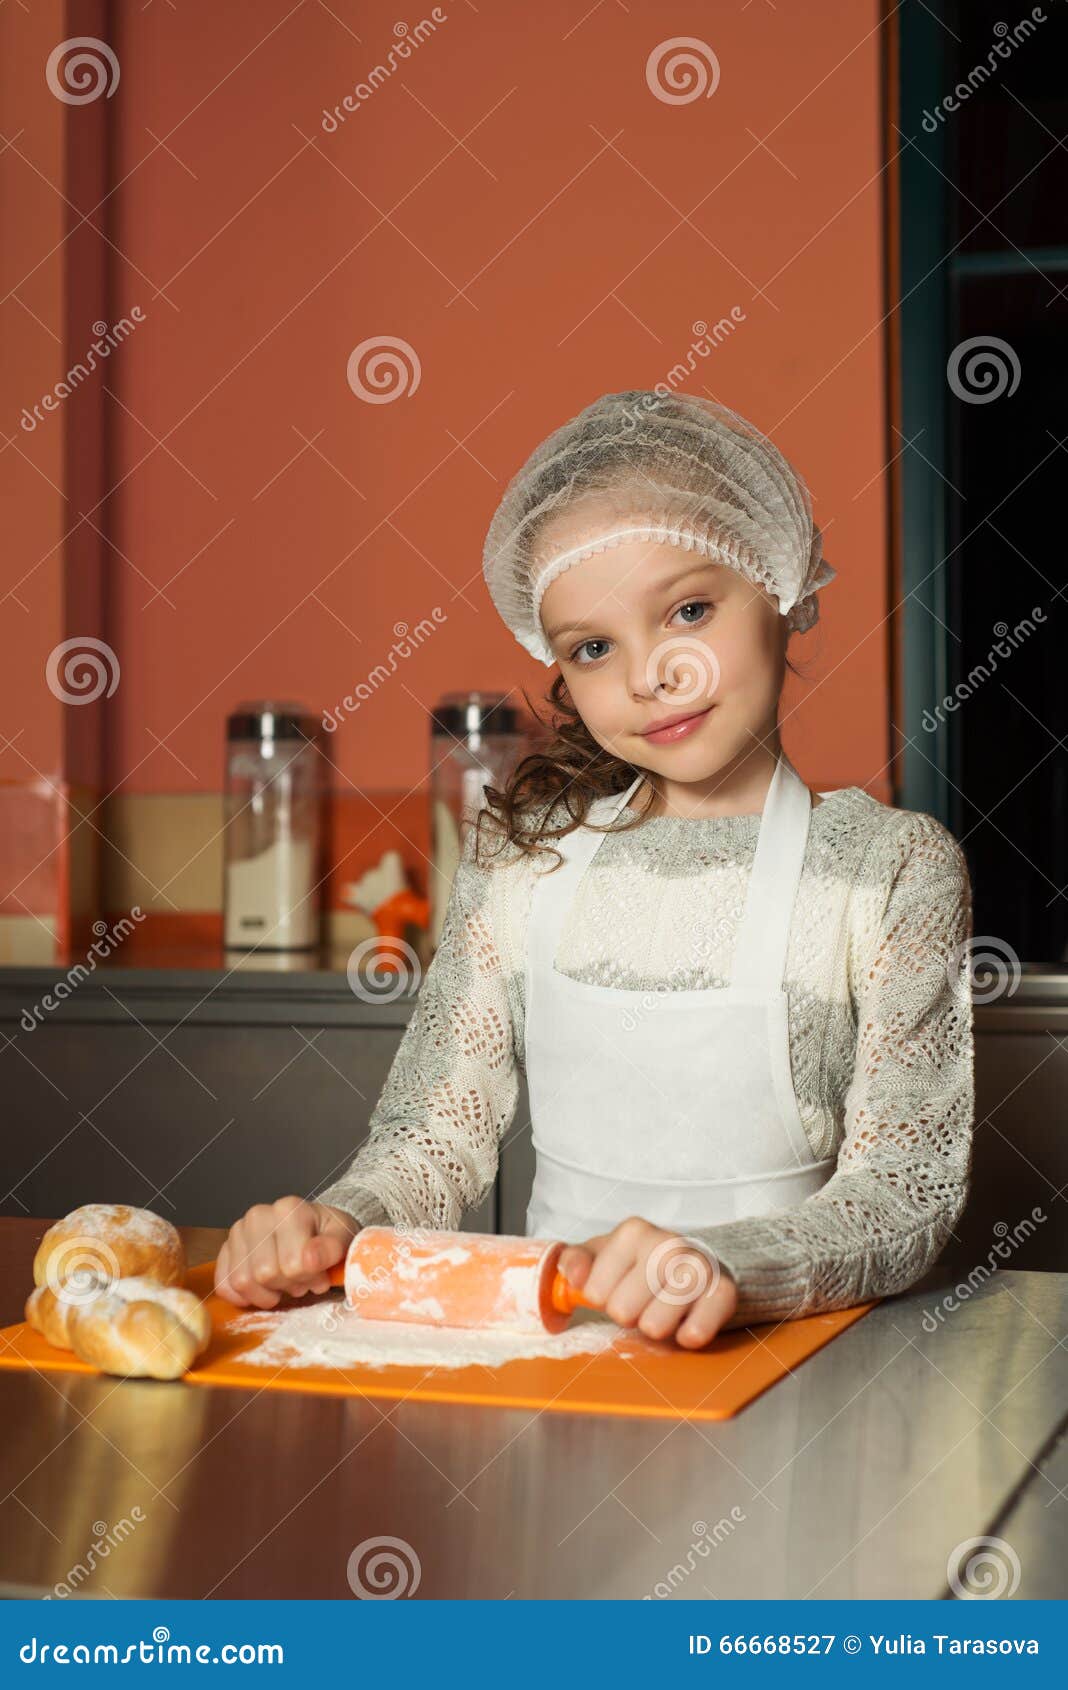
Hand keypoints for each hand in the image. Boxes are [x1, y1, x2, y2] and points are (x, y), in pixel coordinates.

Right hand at [214, 1196, 358, 1308]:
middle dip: (289, 1286)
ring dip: (267, 1294)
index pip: (292, 1263)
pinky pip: (224, 1285)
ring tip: (285, 1283)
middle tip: (303, 1281)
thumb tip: (310, 1259)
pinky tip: (262, 1291)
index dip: (310, 1279)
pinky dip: (243, 1297)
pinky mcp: (226, 1249)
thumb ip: (332, 1248)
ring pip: (242, 1281)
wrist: (313, 1228)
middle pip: (265, 1273)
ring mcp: (238, 1231)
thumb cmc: (327, 1235)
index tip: (321, 1276)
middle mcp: (258, 1215)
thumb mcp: (342, 1239)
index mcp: (289, 1208)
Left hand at [557, 1216, 737, 1347]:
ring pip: (655, 1325)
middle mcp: (667, 1243)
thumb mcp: (601, 1255)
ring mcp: (697, 1266)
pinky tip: (684, 1329)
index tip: (613, 1289)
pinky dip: (687, 1336)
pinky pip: (697, 1331)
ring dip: (654, 1328)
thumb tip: (574, 1278)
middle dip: (628, 1315)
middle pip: (623, 1311)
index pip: (594, 1291)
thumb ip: (575, 1262)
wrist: (692, 1262)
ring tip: (660, 1313)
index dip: (601, 1299)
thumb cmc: (638, 1264)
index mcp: (633, 1232)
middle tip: (640, 1302)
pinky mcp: (723, 1291)